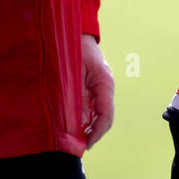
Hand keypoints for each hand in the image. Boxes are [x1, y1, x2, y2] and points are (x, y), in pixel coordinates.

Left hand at [80, 33, 113, 148]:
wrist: (76, 32)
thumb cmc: (74, 49)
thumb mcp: (72, 73)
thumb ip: (76, 96)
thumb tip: (80, 122)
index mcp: (104, 84)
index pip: (106, 115)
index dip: (96, 133)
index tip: (86, 145)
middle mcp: (106, 87)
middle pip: (105, 118)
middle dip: (93, 133)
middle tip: (79, 146)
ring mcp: (101, 87)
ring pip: (99, 114)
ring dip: (89, 127)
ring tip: (75, 139)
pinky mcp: (94, 87)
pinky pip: (93, 106)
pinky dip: (86, 118)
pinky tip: (75, 124)